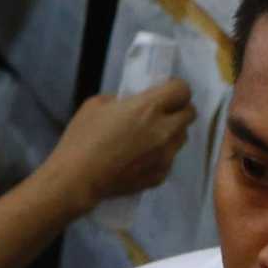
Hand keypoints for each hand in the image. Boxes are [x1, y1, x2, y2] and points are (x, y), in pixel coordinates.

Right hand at [48, 80, 193, 211]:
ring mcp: (165, 156)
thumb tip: (130, 105)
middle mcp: (164, 130)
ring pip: (182, 137)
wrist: (77, 179)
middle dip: (178, 109)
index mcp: (148, 108)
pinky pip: (169, 159)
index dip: (175, 88)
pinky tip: (138, 158)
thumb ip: (121, 100)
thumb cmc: (81, 138)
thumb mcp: (95, 105)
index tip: (165, 91)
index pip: (182, 90)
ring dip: (171, 132)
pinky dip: (159, 155)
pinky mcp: (161, 175)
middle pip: (190, 114)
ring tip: (147, 137)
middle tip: (160, 112)